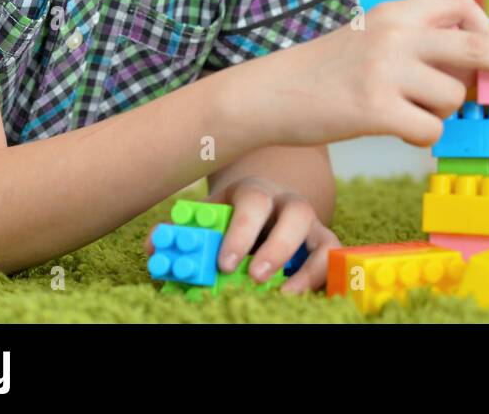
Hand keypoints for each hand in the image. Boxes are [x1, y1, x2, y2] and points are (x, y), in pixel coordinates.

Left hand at [145, 176, 338, 292]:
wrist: (262, 206)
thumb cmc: (229, 216)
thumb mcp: (207, 218)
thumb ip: (182, 231)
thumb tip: (155, 246)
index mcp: (255, 192)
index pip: (254, 201)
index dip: (241, 232)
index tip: (224, 263)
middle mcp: (288, 203)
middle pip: (297, 212)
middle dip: (277, 248)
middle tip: (255, 277)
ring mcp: (311, 225)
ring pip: (325, 238)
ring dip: (308, 268)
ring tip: (284, 294)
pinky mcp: (324, 245)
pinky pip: (333, 259)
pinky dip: (322, 278)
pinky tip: (299, 296)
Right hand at [247, 0, 488, 147]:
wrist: (271, 92)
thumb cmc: (329, 67)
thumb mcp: (372, 32)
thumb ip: (417, 34)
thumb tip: (483, 46)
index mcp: (396, 10)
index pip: (459, 4)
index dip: (488, 25)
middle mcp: (395, 33)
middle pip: (479, 48)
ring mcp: (386, 70)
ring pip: (454, 97)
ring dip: (443, 111)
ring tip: (408, 108)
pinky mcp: (374, 108)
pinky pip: (431, 129)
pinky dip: (423, 136)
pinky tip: (396, 128)